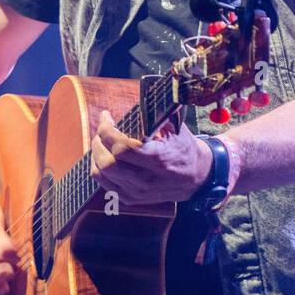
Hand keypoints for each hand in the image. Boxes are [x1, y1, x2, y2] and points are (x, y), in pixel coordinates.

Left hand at [89, 109, 211, 206]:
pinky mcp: (133, 199)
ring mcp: (138, 191)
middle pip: (107, 163)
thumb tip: (142, 96)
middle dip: (98, 142)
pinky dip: (100, 169)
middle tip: (102, 130)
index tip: (106, 116)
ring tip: (102, 142)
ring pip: (102, 175)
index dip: (107, 130)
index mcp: (156, 158)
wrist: (197, 176)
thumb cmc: (184, 148)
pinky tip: (106, 157)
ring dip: (96, 154)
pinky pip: (105, 185)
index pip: (121, 147)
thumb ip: (156, 114)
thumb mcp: (176, 128)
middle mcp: (146, 178)